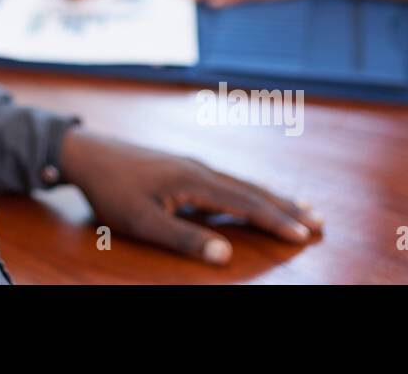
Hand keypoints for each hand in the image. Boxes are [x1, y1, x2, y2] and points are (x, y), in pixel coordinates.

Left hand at [59, 128, 322, 263]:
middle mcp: (199, 168)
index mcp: (194, 180)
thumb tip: (226, 255)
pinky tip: (252, 196)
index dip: (276, 221)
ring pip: (241, 182)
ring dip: (271, 197)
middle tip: (320, 222)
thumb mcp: (142, 221)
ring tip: (300, 207)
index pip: (245, 203)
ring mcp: (191, 164)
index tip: (305, 235)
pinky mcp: (182, 166)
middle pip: (251, 189)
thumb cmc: (111, 190)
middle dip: (286, 207)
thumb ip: (184, 238)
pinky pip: (226, 180)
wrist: (87, 153)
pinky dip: (248, 190)